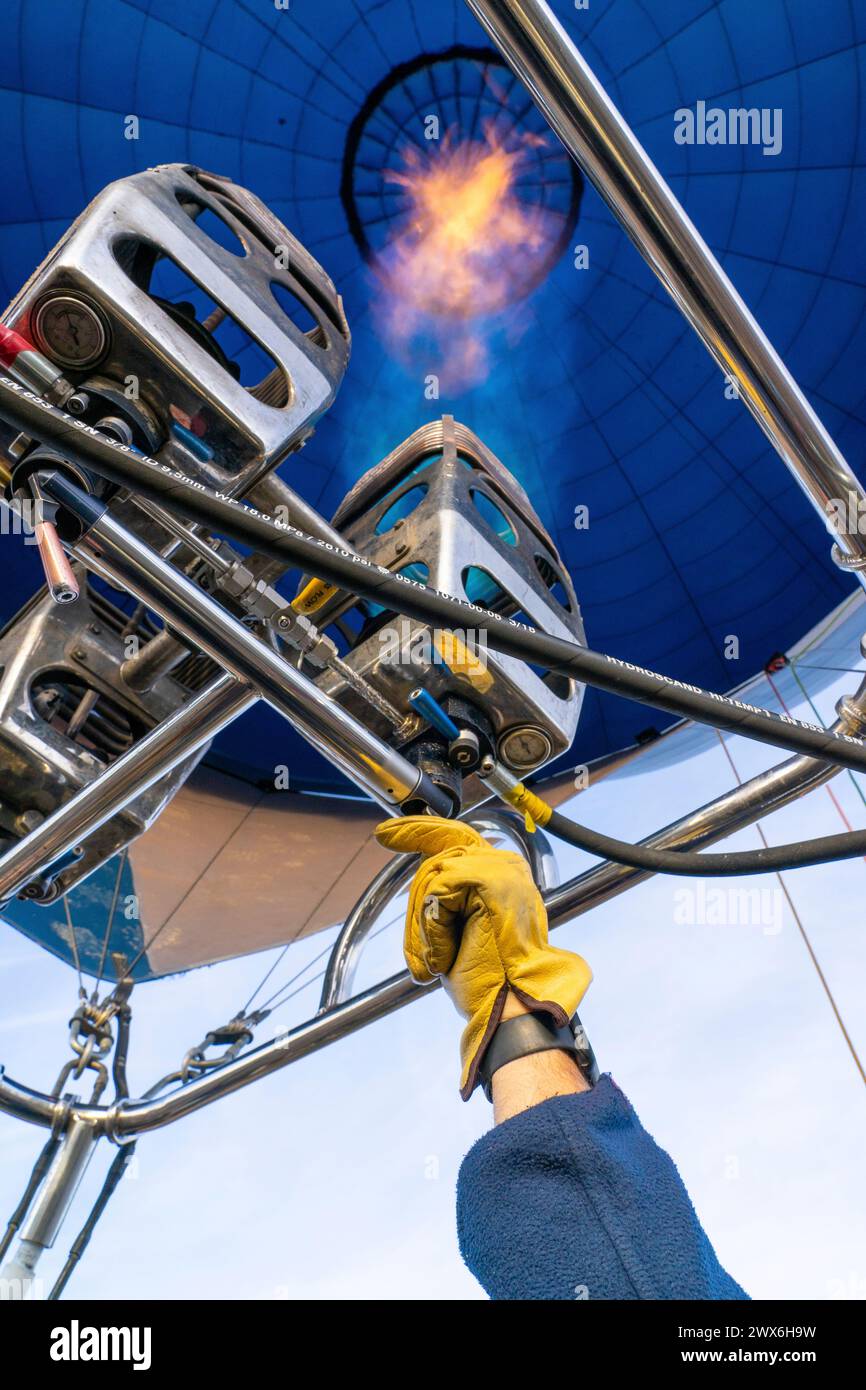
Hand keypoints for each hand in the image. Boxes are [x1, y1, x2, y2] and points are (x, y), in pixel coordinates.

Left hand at [375, 817, 591, 1098]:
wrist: (510, 1009)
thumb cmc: (488, 979)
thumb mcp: (460, 929)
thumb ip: (447, 897)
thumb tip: (424, 882)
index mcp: (504, 874)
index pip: (453, 836)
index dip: (415, 831)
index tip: (384, 834)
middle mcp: (505, 864)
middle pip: (434, 859)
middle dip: (418, 911)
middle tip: (425, 958)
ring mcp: (500, 870)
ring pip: (431, 877)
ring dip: (426, 928)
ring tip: (443, 961)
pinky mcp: (489, 881)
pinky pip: (436, 892)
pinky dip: (434, 929)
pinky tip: (449, 954)